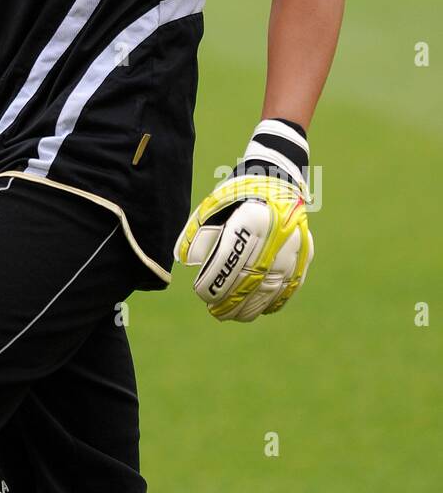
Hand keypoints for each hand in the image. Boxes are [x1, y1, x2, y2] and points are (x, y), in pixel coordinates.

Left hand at [173, 119, 313, 321]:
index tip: (201, 293)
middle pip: (251, 278)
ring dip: (251, 307)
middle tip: (214, 311)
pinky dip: (275, 301)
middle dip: (231, 300)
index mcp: (252, 217)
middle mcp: (277, 233)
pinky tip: (259, 310)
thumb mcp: (214, 204)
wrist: (278, 177)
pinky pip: (291, 284)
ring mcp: (295, 245)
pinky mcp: (305, 252)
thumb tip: (187, 261)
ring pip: (272, 287)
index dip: (215, 281)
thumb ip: (199, 231)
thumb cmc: (238, 192)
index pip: (230, 259)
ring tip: (232, 315)